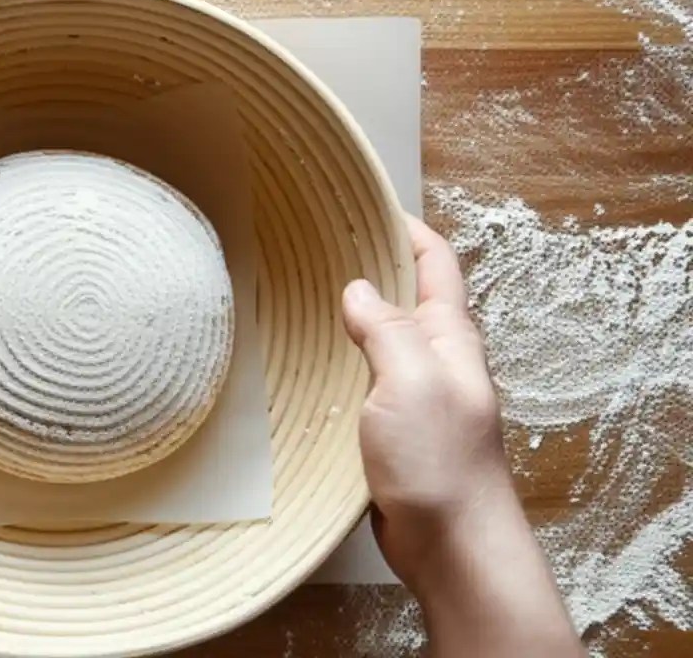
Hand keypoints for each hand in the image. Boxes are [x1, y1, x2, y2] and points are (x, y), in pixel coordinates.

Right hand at [341, 214, 512, 588]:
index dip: (405, 227)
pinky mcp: (392, 430)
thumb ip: (386, 330)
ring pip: (380, 339)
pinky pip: (364, 379)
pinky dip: (338, 361)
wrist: (451, 545)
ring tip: (299, 295)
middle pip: (404, 296)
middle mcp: (435, 359)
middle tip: (315, 245)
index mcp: (449, 338)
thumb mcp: (410, 381)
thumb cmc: (439, 463)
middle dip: (368, 264)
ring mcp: (414, 396)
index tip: (365, 203)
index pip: (433, 263)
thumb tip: (356, 290)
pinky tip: (306, 364)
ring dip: (348, 315)